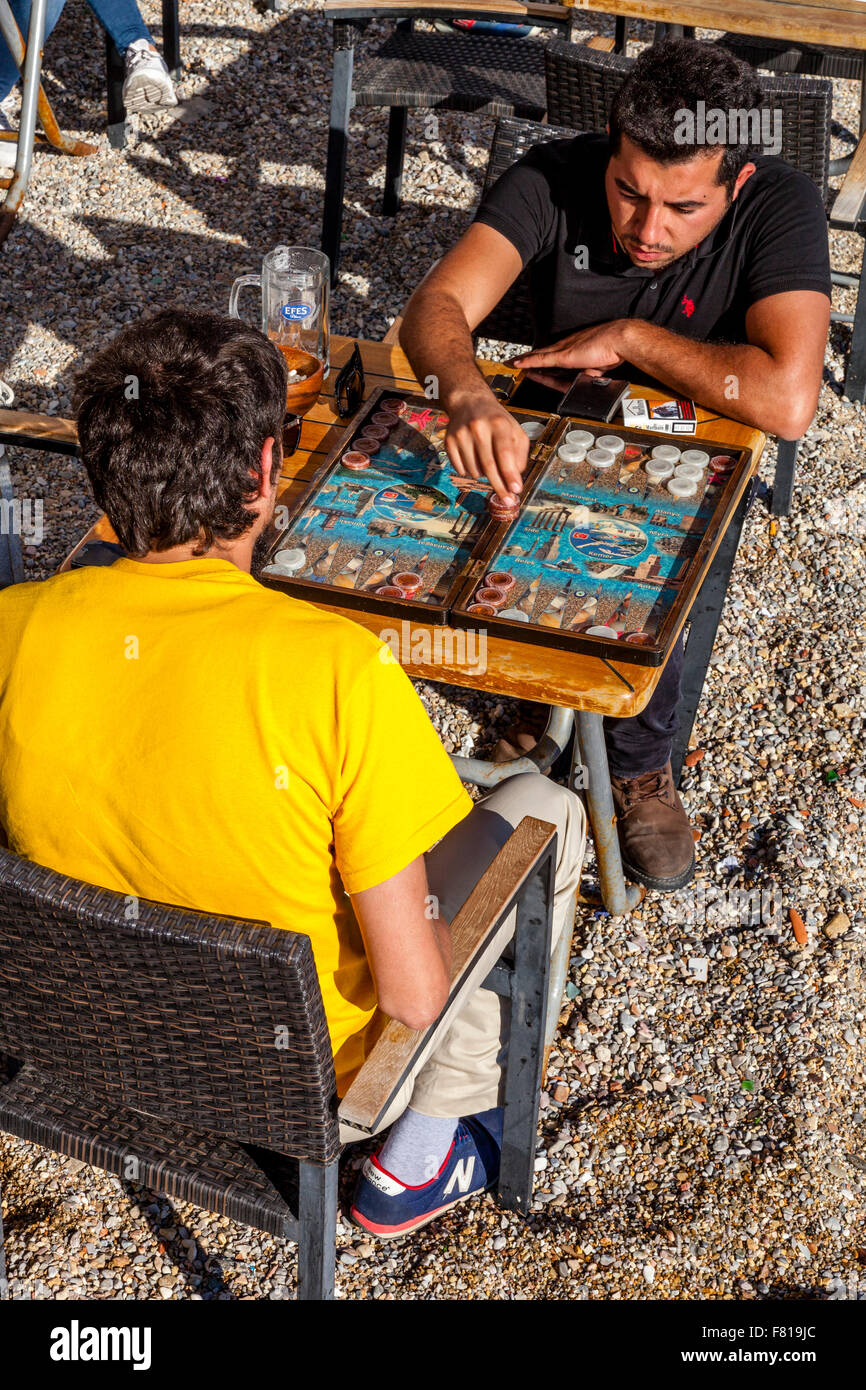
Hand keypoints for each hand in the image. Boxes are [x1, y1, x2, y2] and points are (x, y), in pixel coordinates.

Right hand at [444, 388, 529, 497]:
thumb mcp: (514, 430)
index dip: (510, 474)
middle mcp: (478, 428)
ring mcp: (461, 435)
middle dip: (499, 486)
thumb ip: (519, 454)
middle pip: (488, 466)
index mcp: (498, 424)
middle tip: (506, 499)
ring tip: (487, 460)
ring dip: (484, 475)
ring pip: (475, 471)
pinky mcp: (449, 441)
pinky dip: (470, 471)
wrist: (469, 402)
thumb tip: (514, 480)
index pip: (505, 453)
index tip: (516, 490)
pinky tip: (474, 458)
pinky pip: (461, 469)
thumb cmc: (496, 420)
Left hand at [513, 321, 627, 373]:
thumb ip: (586, 375)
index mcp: (574, 351)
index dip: (540, 361)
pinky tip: (519, 364)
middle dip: (529, 360)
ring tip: (512, 364)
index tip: (531, 365)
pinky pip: (541, 360)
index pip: (553, 358)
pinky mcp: (563, 355)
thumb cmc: (612, 352)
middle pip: (543, 355)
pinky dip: (529, 362)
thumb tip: (583, 383)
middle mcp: (567, 349)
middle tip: (514, 362)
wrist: (619, 341)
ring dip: (525, 361)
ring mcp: (564, 351)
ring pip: (539, 357)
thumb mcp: (596, 369)